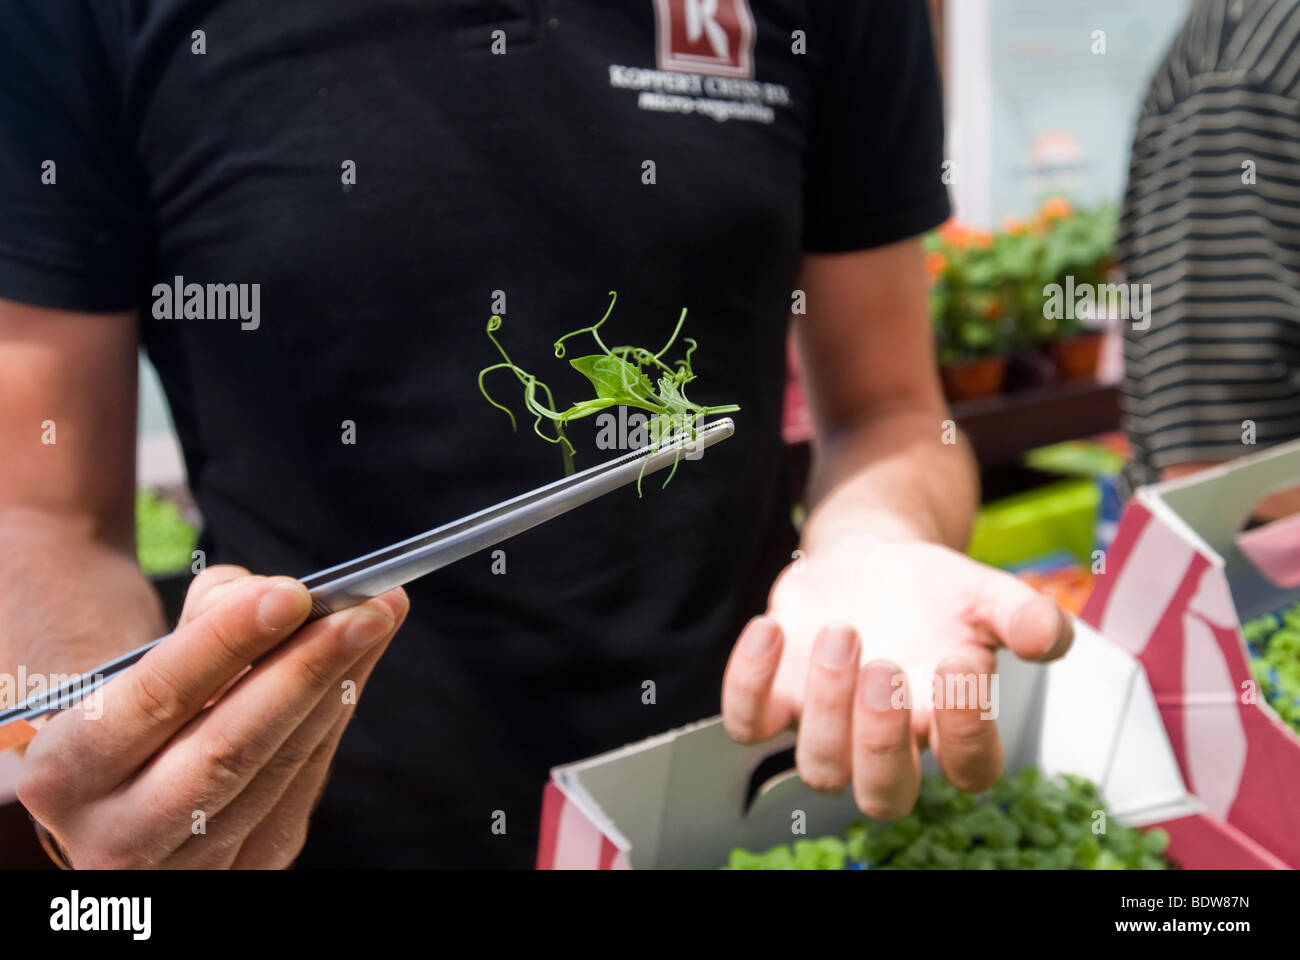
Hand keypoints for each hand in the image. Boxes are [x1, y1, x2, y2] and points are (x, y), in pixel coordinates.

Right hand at [16, 565, 407, 867]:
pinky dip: (337, 717)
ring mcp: (185, 866)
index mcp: (64, 774)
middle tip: (365, 610)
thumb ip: (205, 616)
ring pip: (279, 771)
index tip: (292, 593)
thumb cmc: (134, 700)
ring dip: (340, 686)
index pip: (157, 697)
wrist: (118, 787)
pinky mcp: (245, 869)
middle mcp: (114, 836)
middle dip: (306, 669)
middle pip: (229, 748)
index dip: (229, 641)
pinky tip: (360, 666)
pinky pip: (303, 788)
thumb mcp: (140, 655)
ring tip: (380, 619)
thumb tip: (283, 599)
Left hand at [721, 536, 1071, 818]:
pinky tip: (772, 628)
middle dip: (882, 742)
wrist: (871, 563)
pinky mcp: (776, 701)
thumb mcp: (985, 594)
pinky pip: (748, 723)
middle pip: (884, 796)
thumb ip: (1023, 615)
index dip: (968, 731)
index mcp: (950, 729)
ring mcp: (827, 729)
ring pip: (819, 768)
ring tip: (842, 631)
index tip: (958, 659)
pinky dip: (749, 682)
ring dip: (827, 708)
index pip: (971, 771)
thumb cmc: (936, 594)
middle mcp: (888, 745)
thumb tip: (1047, 635)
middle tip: (885, 669)